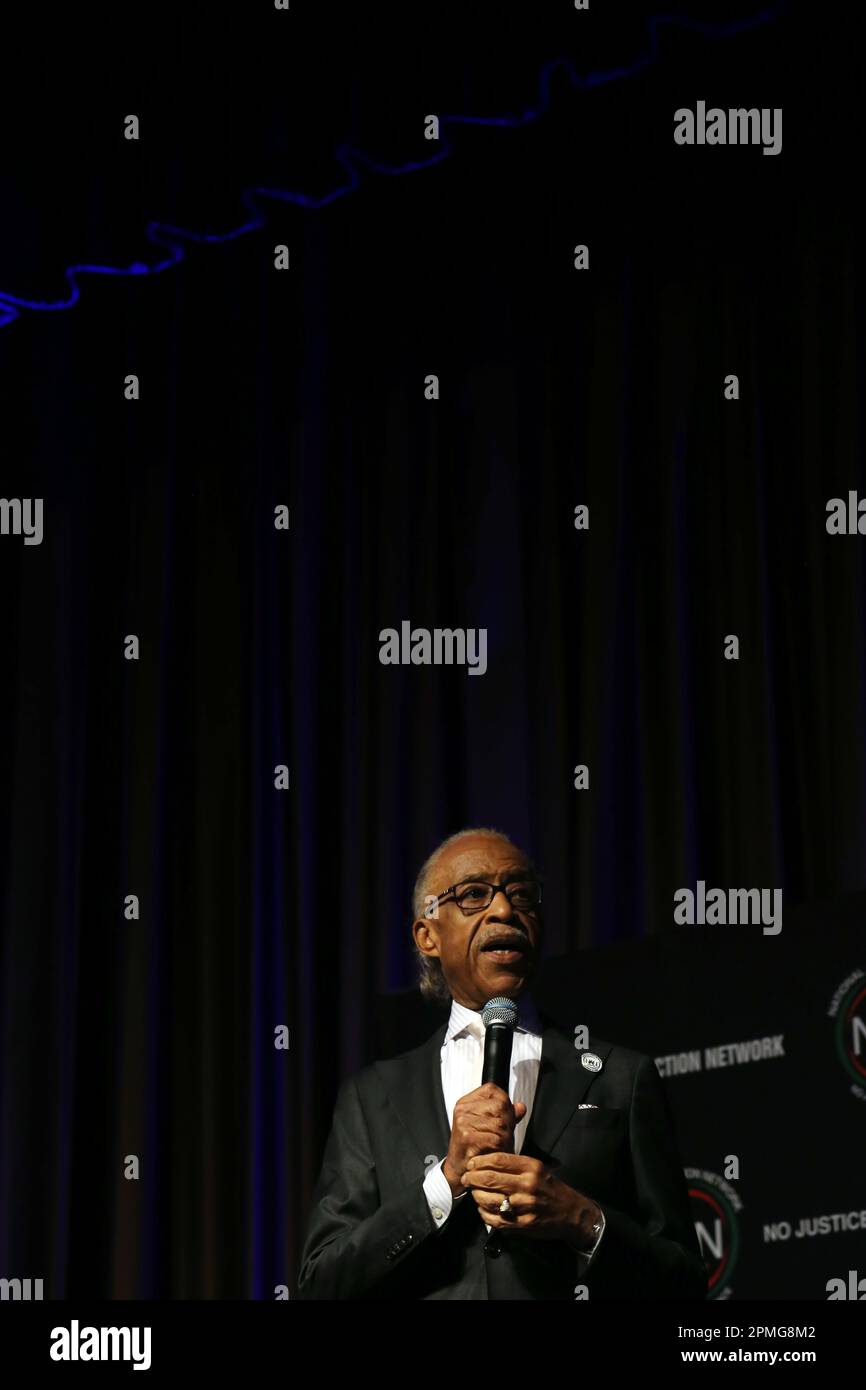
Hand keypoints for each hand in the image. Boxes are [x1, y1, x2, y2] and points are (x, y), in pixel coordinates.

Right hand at [441, 1084, 526, 1196]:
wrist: (458, 1168)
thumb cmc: (475, 1147)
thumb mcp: (489, 1126)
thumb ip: (506, 1115)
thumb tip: (521, 1107)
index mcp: (466, 1102)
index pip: (493, 1090)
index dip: (504, 1103)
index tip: (504, 1116)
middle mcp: (463, 1109)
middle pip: (500, 1105)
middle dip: (508, 1122)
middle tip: (503, 1135)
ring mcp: (463, 1122)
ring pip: (500, 1123)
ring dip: (506, 1137)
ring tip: (498, 1144)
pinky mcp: (467, 1137)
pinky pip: (496, 1138)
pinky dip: (501, 1147)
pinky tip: (494, 1151)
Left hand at [461, 1152, 600, 1243]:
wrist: (571, 1213)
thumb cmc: (551, 1188)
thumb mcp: (538, 1168)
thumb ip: (515, 1163)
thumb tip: (487, 1160)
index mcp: (531, 1167)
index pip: (498, 1160)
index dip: (480, 1161)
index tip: (471, 1163)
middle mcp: (528, 1185)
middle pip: (490, 1178)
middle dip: (472, 1178)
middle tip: (466, 1178)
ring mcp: (525, 1206)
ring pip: (489, 1199)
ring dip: (476, 1196)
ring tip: (473, 1192)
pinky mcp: (523, 1224)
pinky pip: (496, 1219)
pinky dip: (484, 1214)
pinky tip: (483, 1209)